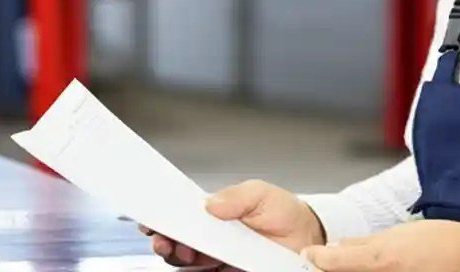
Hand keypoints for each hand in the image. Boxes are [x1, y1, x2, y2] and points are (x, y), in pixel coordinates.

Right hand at [140, 179, 325, 269]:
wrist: (308, 239)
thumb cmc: (284, 214)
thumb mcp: (263, 194)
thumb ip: (238, 196)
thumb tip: (211, 203)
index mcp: (213, 214)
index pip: (180, 215)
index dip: (162, 217)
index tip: (151, 219)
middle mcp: (210, 237)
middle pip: (175, 241)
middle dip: (165, 239)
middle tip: (166, 238)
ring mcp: (216, 259)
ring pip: (183, 262)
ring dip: (177, 256)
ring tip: (186, 252)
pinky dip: (192, 271)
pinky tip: (197, 265)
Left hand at [302, 220, 459, 271]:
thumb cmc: (445, 243)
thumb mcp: (401, 233)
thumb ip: (365, 242)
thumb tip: (339, 244)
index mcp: (380, 260)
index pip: (332, 262)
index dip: (316, 259)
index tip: (311, 256)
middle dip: (330, 270)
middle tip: (326, 264)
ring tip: (351, 265)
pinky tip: (380, 270)